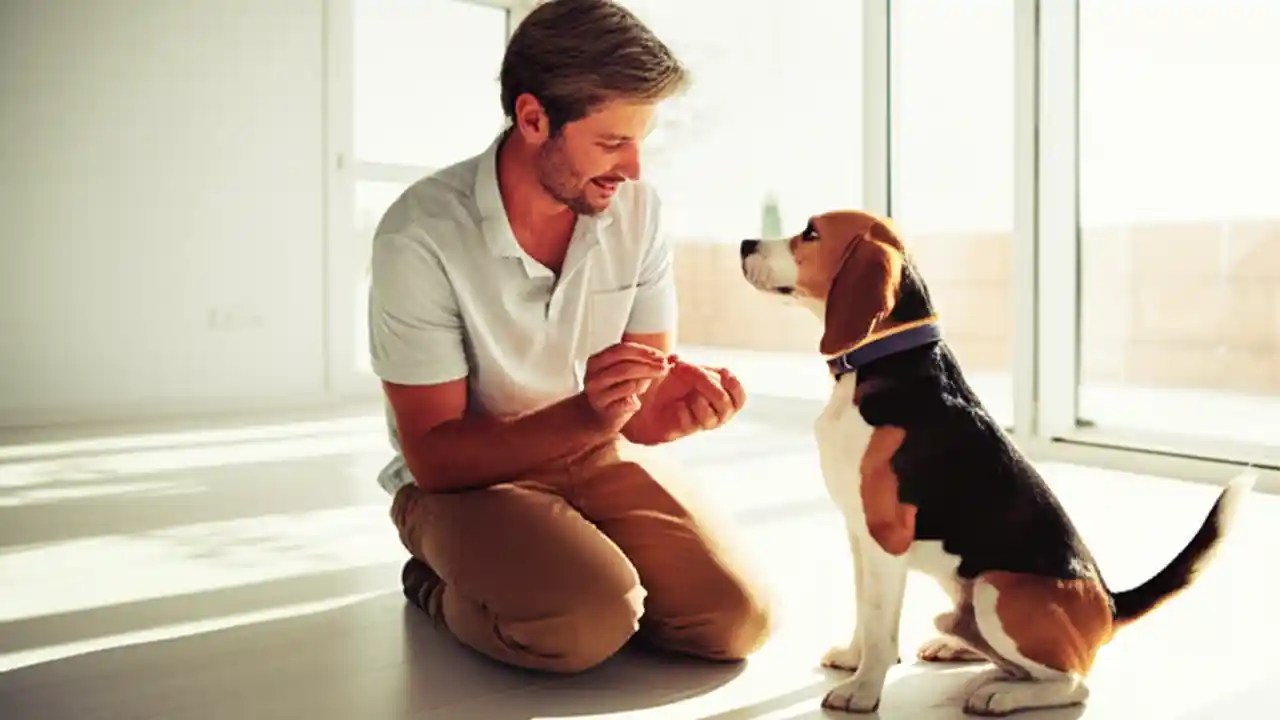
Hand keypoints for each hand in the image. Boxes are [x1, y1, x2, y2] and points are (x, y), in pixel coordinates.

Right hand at [584, 342, 672, 429]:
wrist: (596, 417)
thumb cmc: (613, 390)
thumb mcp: (622, 371)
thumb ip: (639, 361)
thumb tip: (667, 358)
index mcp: (596, 362)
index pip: (622, 350)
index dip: (643, 351)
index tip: (660, 355)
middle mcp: (594, 377)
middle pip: (625, 367)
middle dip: (649, 366)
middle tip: (664, 367)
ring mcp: (597, 395)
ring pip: (628, 385)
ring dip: (642, 384)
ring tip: (644, 387)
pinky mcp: (605, 411)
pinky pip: (628, 403)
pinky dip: (636, 402)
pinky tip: (636, 403)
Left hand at [624, 358, 746, 443]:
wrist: (647, 402)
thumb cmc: (670, 384)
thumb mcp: (682, 370)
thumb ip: (689, 365)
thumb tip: (677, 359)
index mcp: (721, 397)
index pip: (739, 397)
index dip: (735, 386)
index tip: (723, 373)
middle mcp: (715, 413)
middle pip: (728, 405)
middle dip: (711, 386)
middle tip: (693, 373)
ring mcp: (700, 423)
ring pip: (712, 418)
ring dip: (700, 401)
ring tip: (689, 393)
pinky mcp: (683, 431)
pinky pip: (690, 424)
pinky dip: (683, 412)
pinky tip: (677, 406)